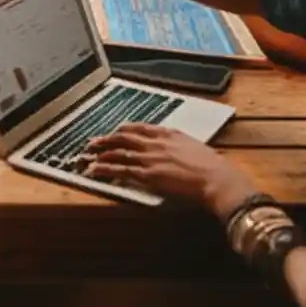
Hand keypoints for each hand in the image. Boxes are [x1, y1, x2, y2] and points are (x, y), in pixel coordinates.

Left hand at [85, 123, 256, 217]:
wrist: (217, 178)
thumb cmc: (213, 168)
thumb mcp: (195, 148)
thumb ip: (180, 145)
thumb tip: (175, 149)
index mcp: (169, 134)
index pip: (140, 127)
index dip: (124, 129)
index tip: (116, 130)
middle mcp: (156, 142)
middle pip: (124, 136)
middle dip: (106, 138)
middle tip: (93, 141)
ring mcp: (150, 158)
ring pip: (118, 152)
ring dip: (100, 152)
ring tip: (88, 155)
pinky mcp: (147, 174)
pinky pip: (120, 170)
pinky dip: (105, 169)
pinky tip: (95, 170)